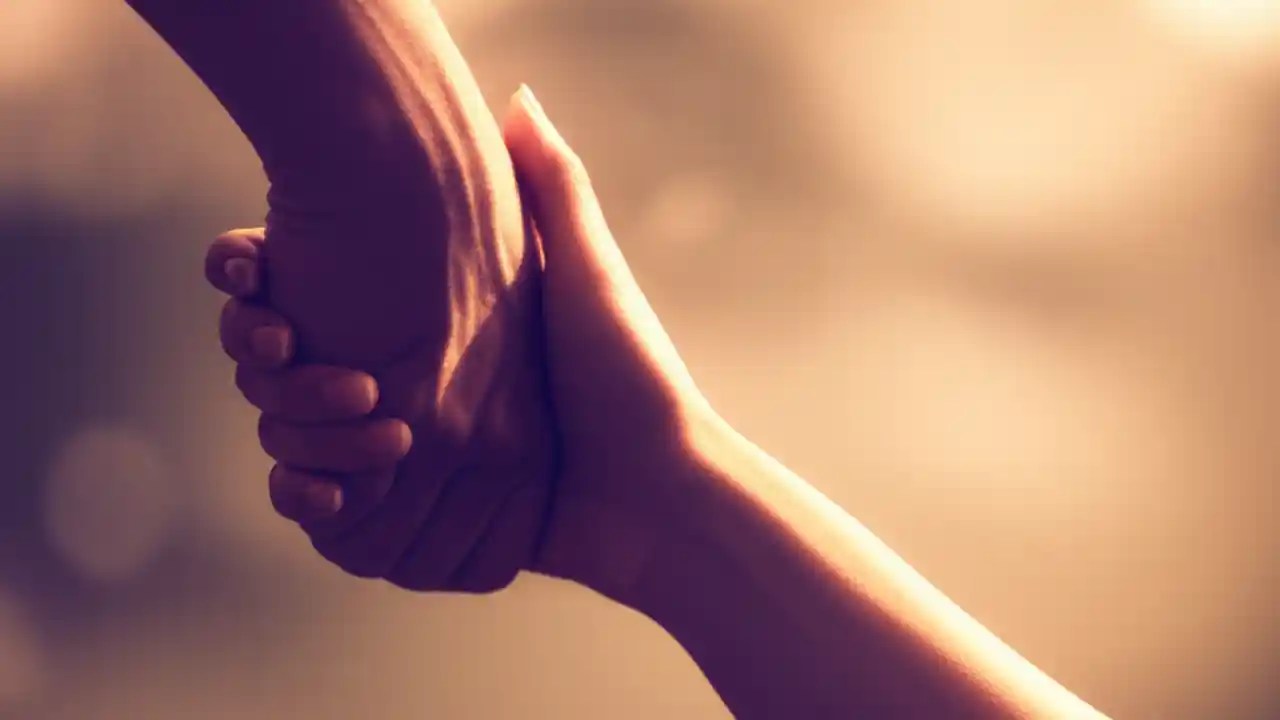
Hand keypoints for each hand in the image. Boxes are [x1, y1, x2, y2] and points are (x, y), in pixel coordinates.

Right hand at [209, 87, 714, 599]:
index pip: (333, 317)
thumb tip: (516, 98)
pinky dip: (312, 506)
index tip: (254, 268)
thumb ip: (554, 188)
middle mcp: (424, 405)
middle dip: (276, 380)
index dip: (275, 300)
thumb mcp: (588, 269)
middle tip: (280, 347)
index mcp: (448, 344)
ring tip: (294, 425)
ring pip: (307, 451)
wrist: (662, 489)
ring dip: (288, 437)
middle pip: (302, 390)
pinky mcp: (422, 535)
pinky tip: (318, 489)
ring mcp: (419, 473)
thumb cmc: (627, 373)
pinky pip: (342, 526)